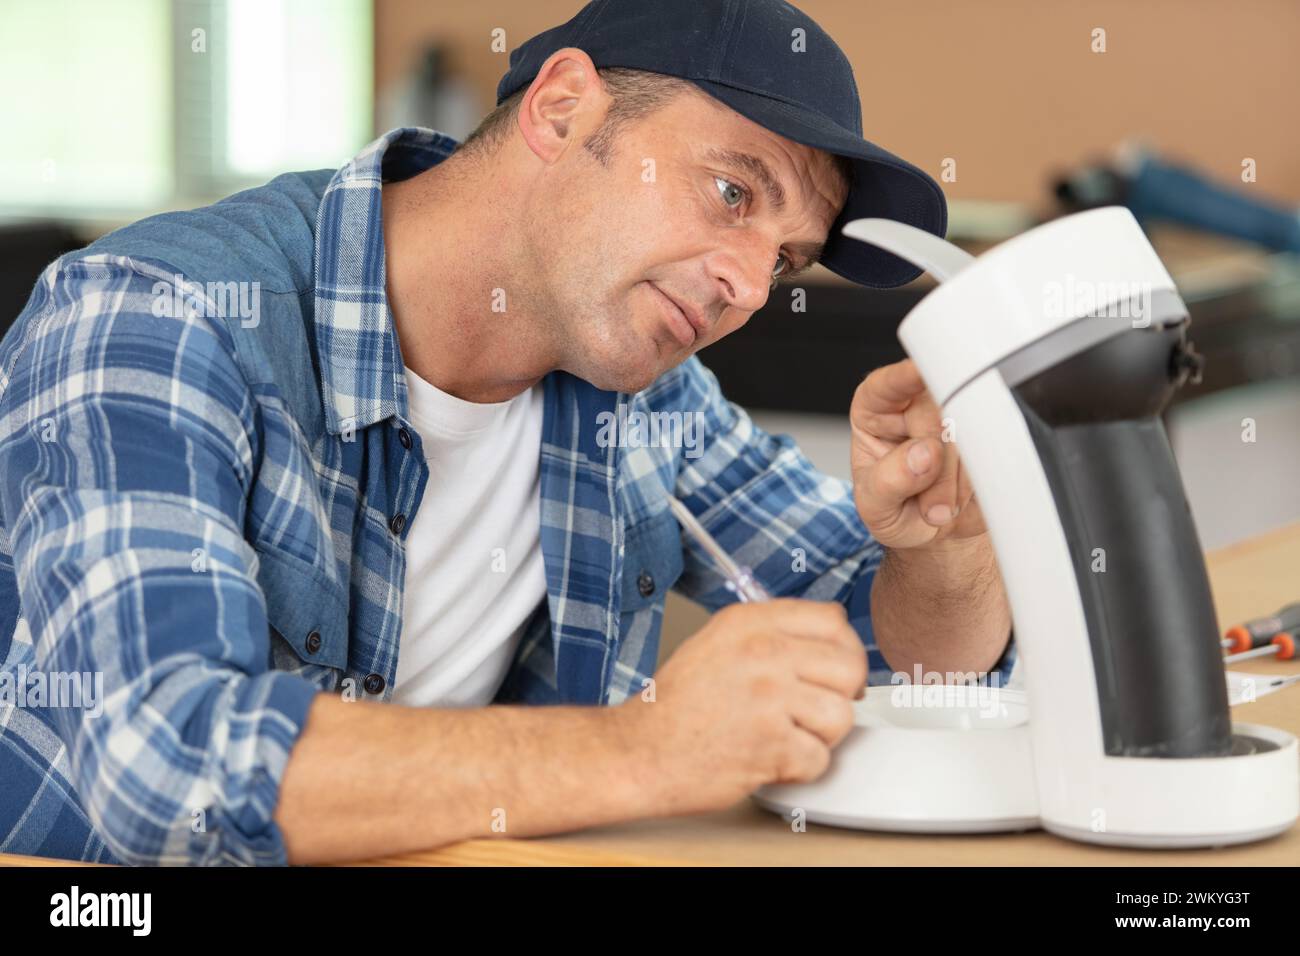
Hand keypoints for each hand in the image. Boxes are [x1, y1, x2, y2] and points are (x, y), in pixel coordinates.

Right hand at [619, 599, 866, 815]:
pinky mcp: (771, 745)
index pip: (832, 621)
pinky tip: (769, 758)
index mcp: (750, 623)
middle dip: (839, 695)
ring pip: (841, 716)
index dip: (841, 650)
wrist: (638, 752)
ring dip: (819, 736)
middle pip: (849, 667)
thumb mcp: (717, 644)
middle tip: (812, 710)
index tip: (829, 671)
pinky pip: (819, 758)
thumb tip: (830, 639)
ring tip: (785, 736)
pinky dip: (798, 768)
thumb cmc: (676, 706)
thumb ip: (771, 635)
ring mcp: (768, 698)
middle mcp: (762, 652)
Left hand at [849, 358, 986, 549]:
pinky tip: (964, 498)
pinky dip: (984, 481)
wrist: (938, 536)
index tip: (918, 373)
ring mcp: (957, 416)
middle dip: (939, 471)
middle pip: (938, 414)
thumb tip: (922, 454)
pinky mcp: (990, 433)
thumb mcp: (876, 507)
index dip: (905, 377)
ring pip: (973, 431)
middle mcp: (916, 404)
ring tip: (942, 507)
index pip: (889, 384)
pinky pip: (999, 448)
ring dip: (960, 482)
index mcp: (877, 411)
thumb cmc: (898, 512)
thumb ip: (889, 481)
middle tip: (933, 509)